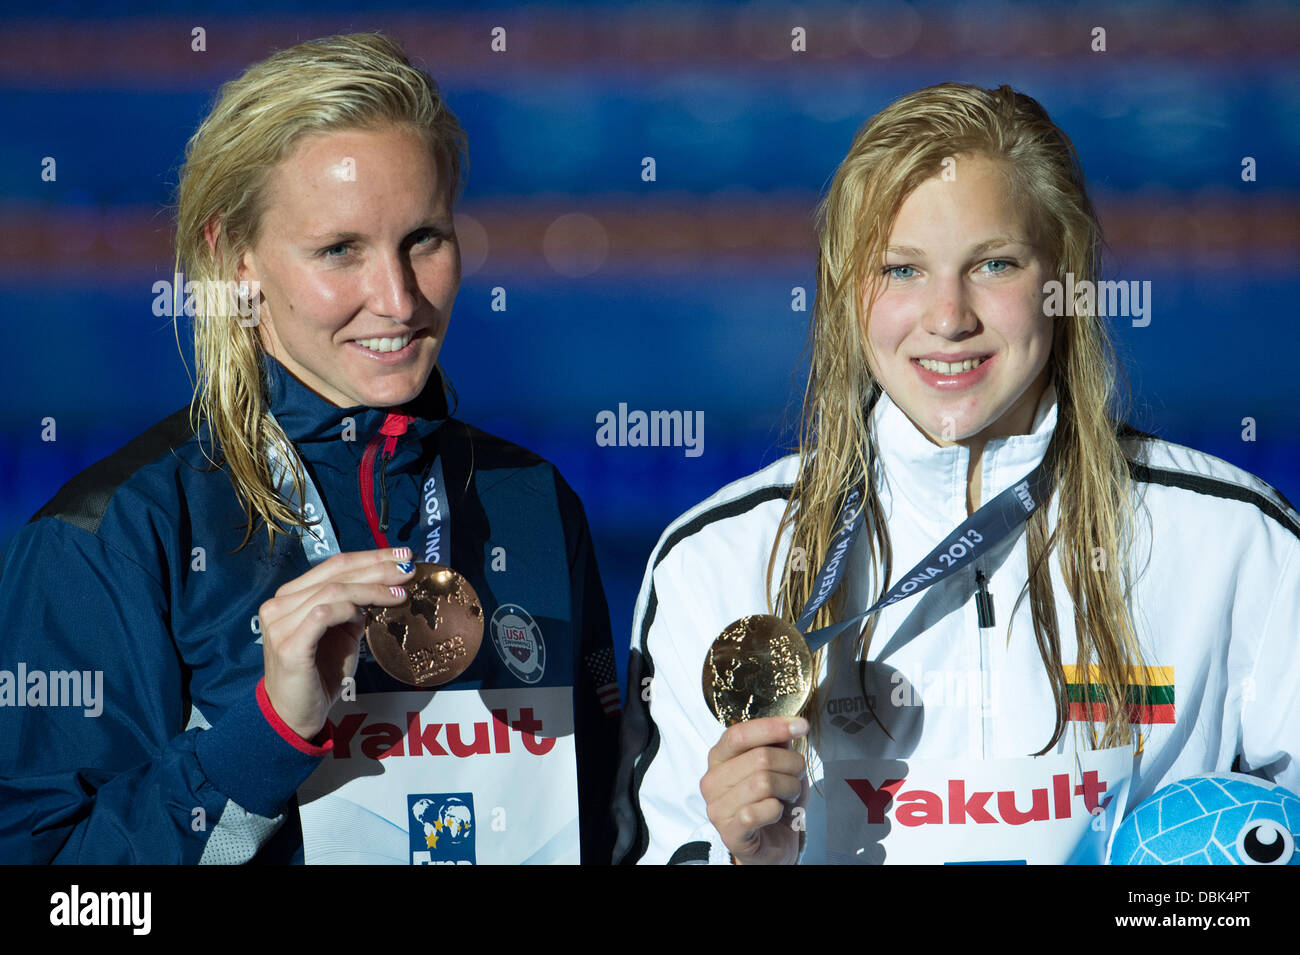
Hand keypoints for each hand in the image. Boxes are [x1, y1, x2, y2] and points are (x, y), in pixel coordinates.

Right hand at [259, 547, 416, 738]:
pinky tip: (371, 612)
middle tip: (409, 567)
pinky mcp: (288, 644)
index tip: (402, 555)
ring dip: (372, 588)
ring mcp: (280, 623)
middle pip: (336, 573)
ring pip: (333, 591)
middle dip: (377, 567)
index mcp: (292, 596)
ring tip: (400, 593)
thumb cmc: (320, 674)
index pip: (334, 565)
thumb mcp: (343, 634)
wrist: (295, 716)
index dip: (370, 556)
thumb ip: (355, 609)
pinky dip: (350, 609)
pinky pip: (324, 614)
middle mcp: (280, 604)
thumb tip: (385, 586)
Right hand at [701, 716, 809, 864]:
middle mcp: (712, 781)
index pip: (740, 734)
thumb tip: (789, 726)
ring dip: (788, 789)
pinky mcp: (729, 833)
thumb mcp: (779, 768)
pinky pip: (757, 812)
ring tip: (788, 798)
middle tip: (796, 778)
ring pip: (763, 783)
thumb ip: (778, 745)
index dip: (772, 727)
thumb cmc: (772, 802)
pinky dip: (776, 811)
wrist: (771, 844)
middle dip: (791, 766)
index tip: (801, 725)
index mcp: (719, 758)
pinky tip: (776, 813)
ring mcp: (717, 808)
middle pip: (760, 757)